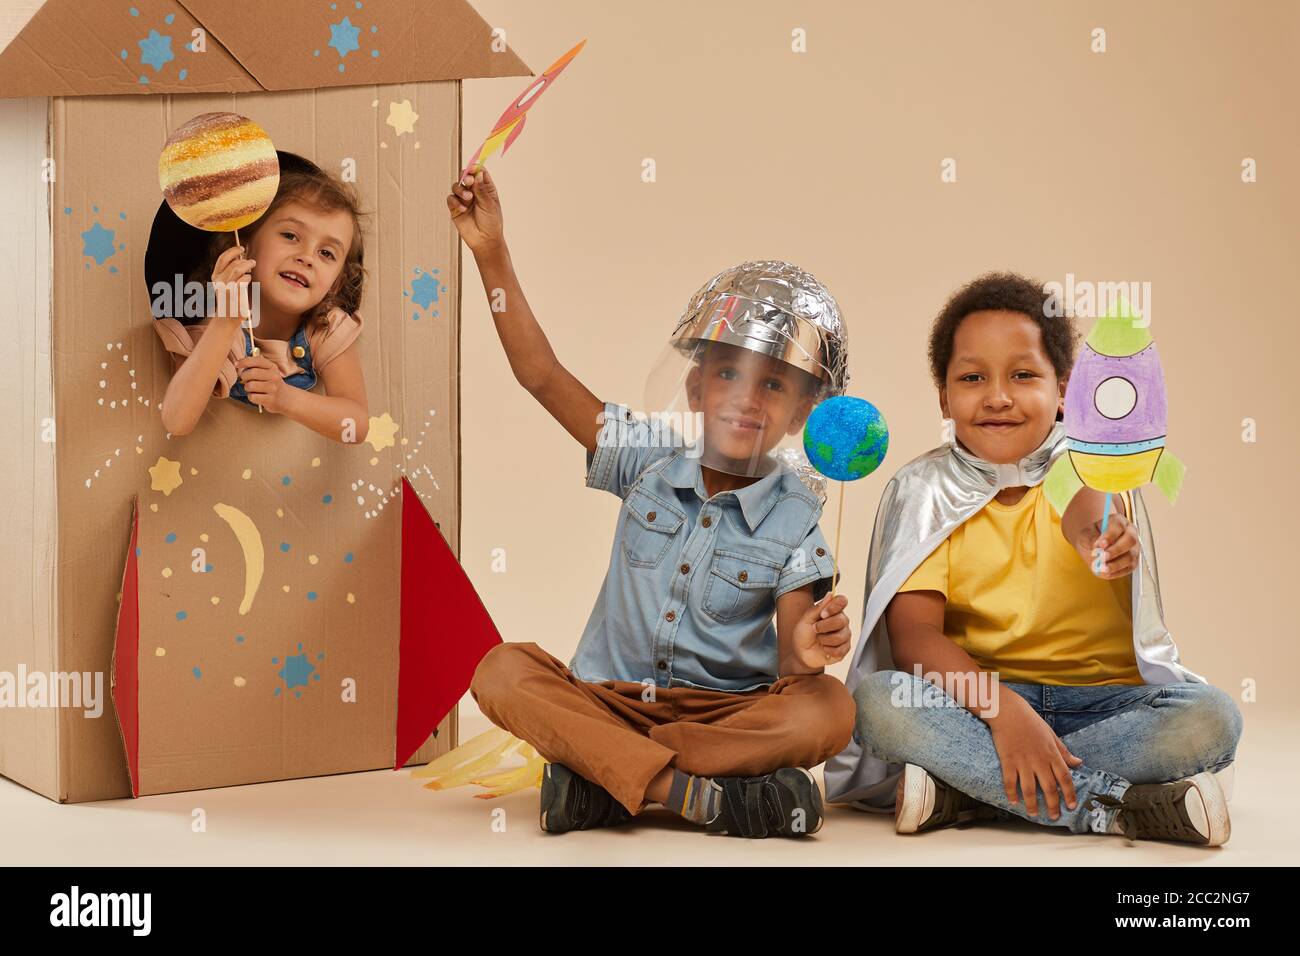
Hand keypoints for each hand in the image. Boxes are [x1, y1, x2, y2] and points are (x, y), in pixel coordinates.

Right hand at [211, 243, 255, 320]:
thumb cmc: (230, 299)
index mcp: (215, 276)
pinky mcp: (234, 294)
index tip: (241, 248)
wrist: (227, 317)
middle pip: (234, 263)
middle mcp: (219, 281)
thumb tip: (240, 257)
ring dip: (247, 265)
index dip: (233, 251)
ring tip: (252, 266)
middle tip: (252, 262)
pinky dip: (247, 277)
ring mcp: (226, 287)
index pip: (222, 258)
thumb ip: (230, 271)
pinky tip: (248, 279)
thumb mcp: (225, 283)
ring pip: (238, 269)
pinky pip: (243, 280)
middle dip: (245, 260)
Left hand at [234, 354, 289, 413]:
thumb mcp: (267, 370)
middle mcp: (274, 376)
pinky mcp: (271, 400)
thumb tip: (237, 363)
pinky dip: (251, 397)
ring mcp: (273, 388)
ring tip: (252, 389)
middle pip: (251, 373)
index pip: (256, 360)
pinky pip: (252, 397)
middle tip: (245, 380)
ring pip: (250, 386)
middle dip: (244, 377)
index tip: (236, 364)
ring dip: (247, 388)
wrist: (285, 398)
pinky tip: (257, 396)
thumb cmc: (270, 382)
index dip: (243, 362)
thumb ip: (254, 364)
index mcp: (272, 366)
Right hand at [446, 165, 504, 255]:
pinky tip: (462, 209)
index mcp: (486, 189)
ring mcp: (464, 199)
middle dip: (466, 177)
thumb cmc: (491, 223)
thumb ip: (482, 189)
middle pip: (466, 177)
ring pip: (456, 186)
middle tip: (468, 181)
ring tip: (468, 198)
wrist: (485, 240)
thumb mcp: (489, 205)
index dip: (475, 168)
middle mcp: (474, 192)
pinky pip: (451, 199)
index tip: (473, 168)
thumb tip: (478, 174)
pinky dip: (455, 202)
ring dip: (460, 190)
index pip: (479, 173)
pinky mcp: (455, 208)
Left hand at [792, 593, 851, 669]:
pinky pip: (840, 650)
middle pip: (841, 620)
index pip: (842, 601)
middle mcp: (842, 621)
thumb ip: (818, 607)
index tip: (822, 614)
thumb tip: (830, 594)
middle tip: (815, 629)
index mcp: (833, 610)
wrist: (801, 653)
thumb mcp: (806, 619)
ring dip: (824, 640)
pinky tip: (824, 649)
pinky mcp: (845, 649)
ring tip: (819, 640)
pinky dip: (828, 650)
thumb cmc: (803, 634)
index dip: (834, 607)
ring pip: (841, 636)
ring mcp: (845, 635)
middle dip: (824, 626)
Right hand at [986, 691, 1081, 819]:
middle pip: (1049, 788)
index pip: (1065, 778)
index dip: (1069, 794)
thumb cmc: (1031, 722)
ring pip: (1029, 789)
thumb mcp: (1051, 735)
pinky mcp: (1008, 760)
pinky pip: (1010, 781)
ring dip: (1032, 804)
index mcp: (1052, 753)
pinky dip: (1012, 793)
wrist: (1008, 711)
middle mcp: (1039, 760)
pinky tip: (1014, 802)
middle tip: (1054, 817)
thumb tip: (1079, 763)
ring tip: (1034, 814)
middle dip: (1053, 805)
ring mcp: (1023, 761)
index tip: (1071, 806)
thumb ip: (1064, 752)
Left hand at [1072, 509, 1139, 578]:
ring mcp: (1133, 548)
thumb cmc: (1090, 537)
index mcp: (1119, 521)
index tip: (1100, 544)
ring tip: (1103, 568)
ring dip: (1116, 564)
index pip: (1118, 526)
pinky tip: (1106, 572)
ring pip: (1131, 556)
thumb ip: (1090, 538)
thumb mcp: (1085, 534)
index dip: (1110, 535)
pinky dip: (1117, 571)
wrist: (1091, 546)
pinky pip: (1129, 568)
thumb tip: (1098, 547)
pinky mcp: (1132, 562)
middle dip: (1116, 550)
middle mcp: (1130, 533)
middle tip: (1102, 557)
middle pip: (1130, 540)